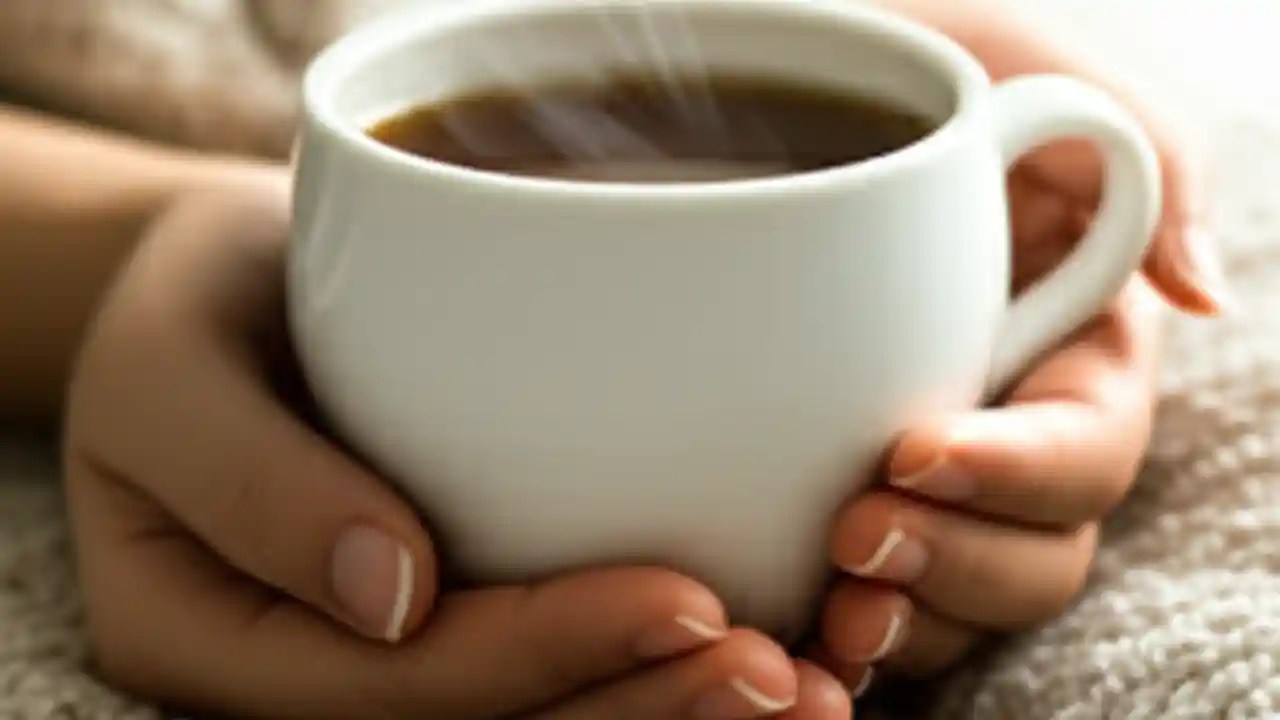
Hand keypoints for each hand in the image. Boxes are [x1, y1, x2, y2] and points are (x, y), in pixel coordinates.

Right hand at [63, 184, 850, 717]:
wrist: (218, 289)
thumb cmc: (182, 310)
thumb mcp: (171, 372)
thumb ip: (252, 483)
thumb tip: (391, 593)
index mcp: (215, 643)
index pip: (396, 686)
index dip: (542, 656)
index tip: (687, 604)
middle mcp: (315, 671)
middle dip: (640, 712)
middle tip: (786, 677)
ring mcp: (387, 649)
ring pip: (538, 718)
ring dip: (672, 713)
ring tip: (812, 685)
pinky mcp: (456, 604)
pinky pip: (558, 659)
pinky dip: (662, 664)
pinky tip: (778, 640)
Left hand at [819, 0, 1221, 691]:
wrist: (742, 110)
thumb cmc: (889, 75)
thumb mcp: (1014, 67)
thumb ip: (1135, 151)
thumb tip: (1204, 293)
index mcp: (1067, 350)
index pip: (1085, 452)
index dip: (1019, 473)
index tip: (915, 449)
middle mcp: (1004, 433)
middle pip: (1037, 556)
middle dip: (959, 564)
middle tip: (855, 534)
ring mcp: (920, 485)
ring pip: (955, 607)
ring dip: (906, 628)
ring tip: (830, 616)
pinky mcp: (824, 514)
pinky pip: (857, 608)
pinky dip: (835, 641)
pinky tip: (787, 631)